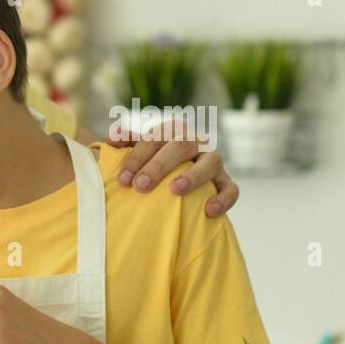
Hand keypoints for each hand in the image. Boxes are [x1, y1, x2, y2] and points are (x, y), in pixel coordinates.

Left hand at [104, 119, 237, 216]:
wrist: (173, 177)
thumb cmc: (147, 165)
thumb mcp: (135, 151)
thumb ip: (124, 143)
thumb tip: (113, 137)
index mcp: (170, 132)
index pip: (154, 139)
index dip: (137, 157)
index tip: (122, 179)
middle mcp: (194, 142)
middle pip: (181, 145)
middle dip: (158, 165)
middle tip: (140, 185)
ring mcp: (212, 161)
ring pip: (211, 161)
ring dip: (193, 175)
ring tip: (175, 190)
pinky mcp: (224, 181)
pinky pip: (231, 188)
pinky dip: (223, 198)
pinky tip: (208, 211)